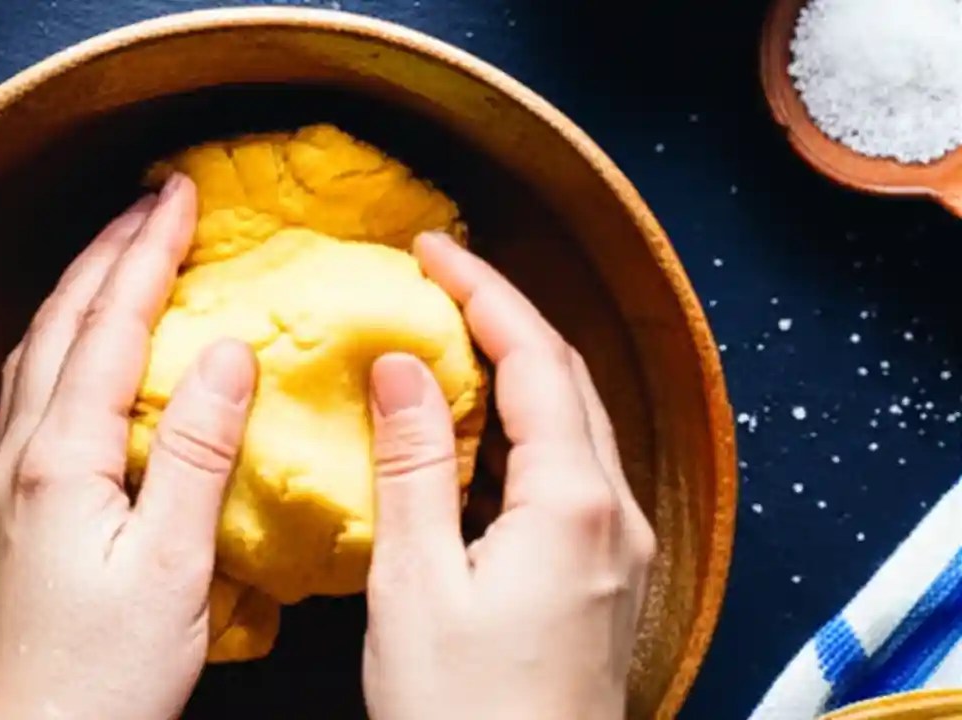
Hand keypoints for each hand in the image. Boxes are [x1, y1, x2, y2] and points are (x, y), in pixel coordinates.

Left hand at [0, 175, 257, 719]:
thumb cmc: (105, 673)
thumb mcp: (171, 565)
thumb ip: (198, 453)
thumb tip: (225, 352)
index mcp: (61, 459)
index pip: (108, 327)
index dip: (147, 254)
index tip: (181, 195)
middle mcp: (22, 455)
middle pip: (61, 323)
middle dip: (109, 250)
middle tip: (155, 199)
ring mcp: (8, 479)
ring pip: (38, 351)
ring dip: (80, 288)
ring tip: (121, 251)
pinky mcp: (13, 506)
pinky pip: (31, 389)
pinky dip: (63, 340)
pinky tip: (80, 348)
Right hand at [361, 232, 656, 719]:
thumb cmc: (466, 712)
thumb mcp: (418, 585)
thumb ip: (414, 465)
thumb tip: (403, 366)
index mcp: (574, 503)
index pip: (534, 357)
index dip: (482, 290)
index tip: (431, 249)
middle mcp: (616, 514)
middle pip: (567, 378)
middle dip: (505, 314)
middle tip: (439, 277)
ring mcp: (620, 548)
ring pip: (576, 423)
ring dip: (520, 367)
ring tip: (454, 336)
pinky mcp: (607, 577)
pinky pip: (575, 471)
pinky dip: (528, 427)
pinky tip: (483, 435)